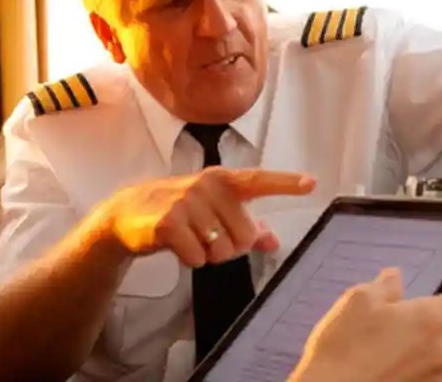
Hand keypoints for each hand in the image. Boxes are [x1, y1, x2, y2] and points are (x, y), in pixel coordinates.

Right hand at [95, 167, 315, 265]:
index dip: (286, 183)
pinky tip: (177, 246)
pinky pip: (198, 258)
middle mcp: (207, 186)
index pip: (259, 181)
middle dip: (230, 247)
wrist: (129, 212)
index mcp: (223, 181)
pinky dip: (191, 260)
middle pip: (244, 236)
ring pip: (221, 250)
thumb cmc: (179, 209)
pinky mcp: (169, 223)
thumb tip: (274, 240)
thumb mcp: (212, 210)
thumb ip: (245, 224)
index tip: (312, 183)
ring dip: (208, 255)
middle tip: (208, 238)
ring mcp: (187, 203)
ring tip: (191, 239)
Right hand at [291, 269, 441, 381]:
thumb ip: (384, 285)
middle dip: (438, 319)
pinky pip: (427, 373)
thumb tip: (394, 278)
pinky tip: (387, 363)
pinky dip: (415, 366)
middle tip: (408, 317)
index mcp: (428, 319)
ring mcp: (432, 377)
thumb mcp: (358, 301)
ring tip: (390, 343)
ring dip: (425, 344)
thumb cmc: (343, 352)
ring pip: (440, 352)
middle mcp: (438, 350)